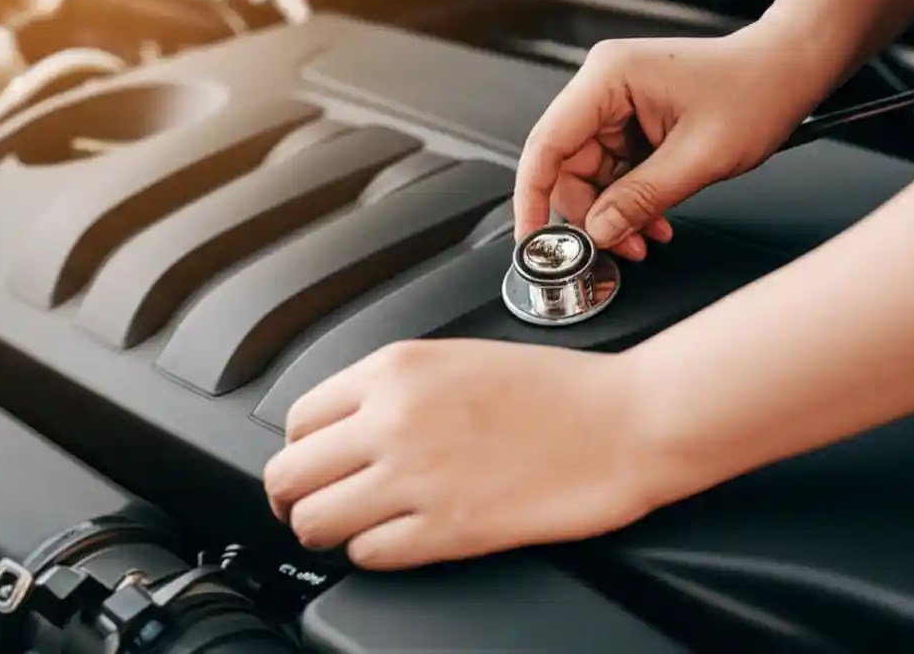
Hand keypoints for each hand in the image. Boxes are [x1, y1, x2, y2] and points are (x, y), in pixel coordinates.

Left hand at [263, 339, 660, 569]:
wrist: (625, 421)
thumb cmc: (559, 390)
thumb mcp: (459, 359)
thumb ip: (393, 388)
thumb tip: (343, 428)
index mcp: (395, 369)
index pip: (296, 419)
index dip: (301, 451)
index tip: (316, 465)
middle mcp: (392, 419)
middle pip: (289, 476)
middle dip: (296, 498)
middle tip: (318, 505)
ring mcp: (416, 476)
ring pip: (313, 522)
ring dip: (328, 530)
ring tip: (356, 527)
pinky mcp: (445, 528)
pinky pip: (365, 556)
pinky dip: (374, 553)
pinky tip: (402, 538)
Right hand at [514, 23, 818, 259]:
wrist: (788, 72)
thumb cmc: (755, 91)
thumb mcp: (699, 158)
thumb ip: (642, 198)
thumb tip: (599, 231)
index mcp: (609, 77)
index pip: (547, 143)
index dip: (533, 197)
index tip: (532, 240)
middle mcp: (605, 86)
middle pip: (566, 165)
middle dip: (590, 214)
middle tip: (617, 247)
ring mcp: (618, 104)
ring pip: (591, 174)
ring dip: (615, 213)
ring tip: (648, 237)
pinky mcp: (633, 121)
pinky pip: (615, 171)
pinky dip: (632, 201)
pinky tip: (656, 219)